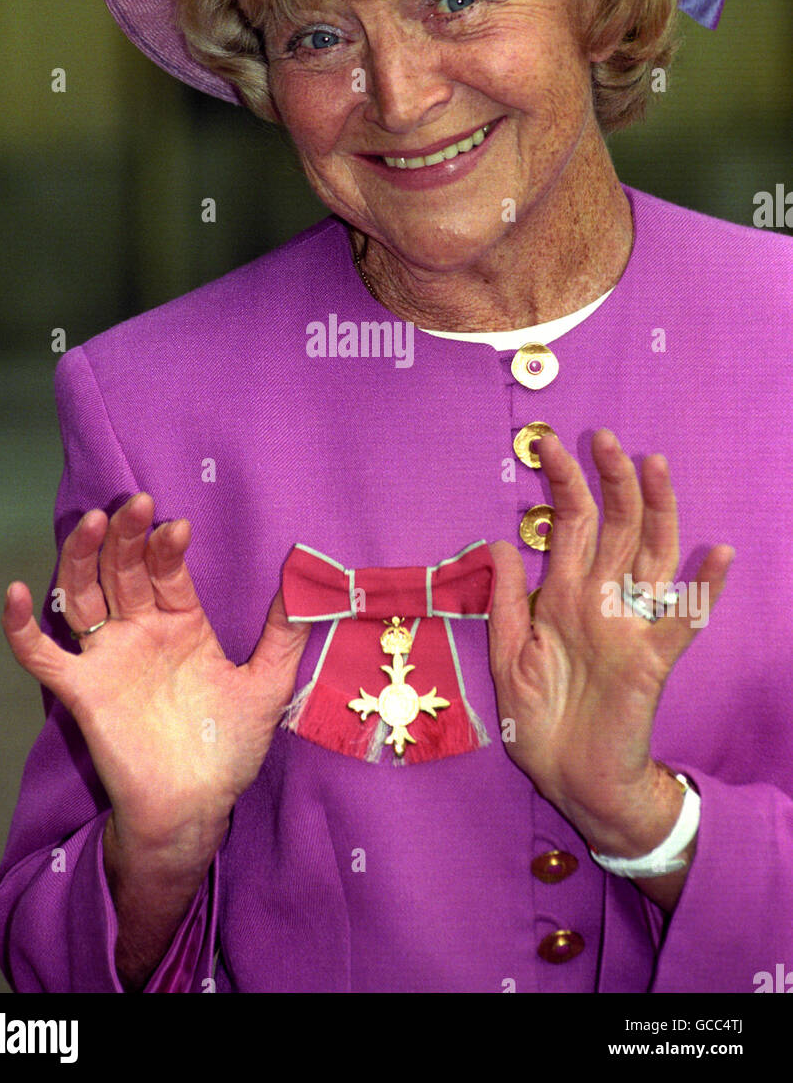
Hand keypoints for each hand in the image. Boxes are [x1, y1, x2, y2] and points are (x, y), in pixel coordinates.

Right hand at [2, 494, 310, 862]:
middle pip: (122, 569)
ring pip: (82, 594)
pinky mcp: (81, 690)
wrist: (197, 807)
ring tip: (93, 523)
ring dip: (81, 557)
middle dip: (127, 535)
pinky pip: (41, 655)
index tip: (178, 526)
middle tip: (136, 504)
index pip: (166, 569)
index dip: (166, 545)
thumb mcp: (268, 683)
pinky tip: (15, 593)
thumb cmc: (230, 747)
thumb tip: (311, 577)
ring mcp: (107, 657)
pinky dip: (22, 627)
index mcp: (181, 623)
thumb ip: (285, 633)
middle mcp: (140, 631)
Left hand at [487, 429, 733, 853]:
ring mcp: (630, 627)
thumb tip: (502, 542)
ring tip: (656, 467)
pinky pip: (682, 620)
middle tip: (604, 437)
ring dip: (656, 512)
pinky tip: (718, 555)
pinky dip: (704, 589)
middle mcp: (600, 601)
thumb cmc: (540, 722)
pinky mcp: (652, 661)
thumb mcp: (507, 658)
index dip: (561, 485)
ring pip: (652, 556)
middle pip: (615, 527)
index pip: (570, 526)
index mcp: (563, 597)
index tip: (546, 443)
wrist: (572, 782)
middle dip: (610, 481)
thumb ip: (507, 601)